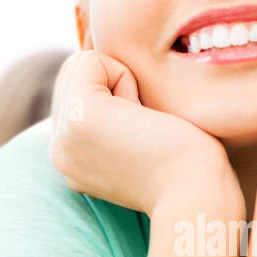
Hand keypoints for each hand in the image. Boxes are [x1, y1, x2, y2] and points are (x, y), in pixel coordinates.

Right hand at [49, 49, 237, 216]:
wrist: (197, 197)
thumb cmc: (188, 169)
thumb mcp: (138, 145)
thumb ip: (115, 120)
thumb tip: (115, 86)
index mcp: (72, 159)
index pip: (76, 93)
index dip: (117, 94)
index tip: (143, 136)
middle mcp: (59, 151)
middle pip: (72, 73)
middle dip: (115, 83)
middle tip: (144, 128)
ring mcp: (63, 136)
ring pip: (80, 64)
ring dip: (121, 81)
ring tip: (142, 124)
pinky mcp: (78, 116)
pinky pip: (91, 59)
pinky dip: (126, 76)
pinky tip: (141, 116)